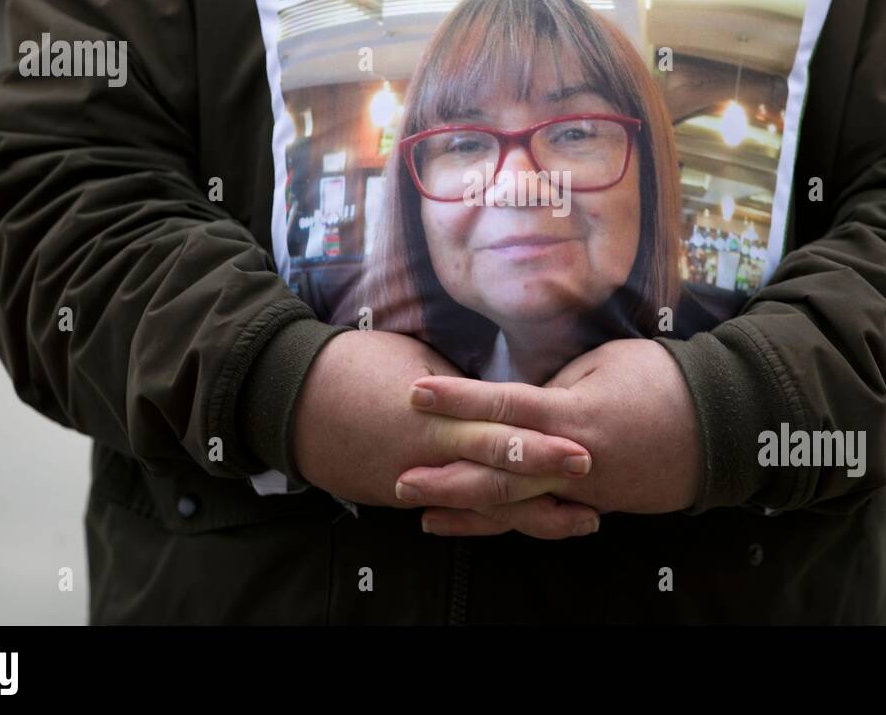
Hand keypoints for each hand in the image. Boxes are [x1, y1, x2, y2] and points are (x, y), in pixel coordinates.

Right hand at [293, 330, 596, 530]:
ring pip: (482, 506)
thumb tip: (494, 402)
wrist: (290, 397)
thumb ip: (460, 392)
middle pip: (500, 480)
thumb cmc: (354, 364)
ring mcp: (414, 482)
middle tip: (596, 496)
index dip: (544, 447)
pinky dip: (488, 519)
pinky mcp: (398, 496)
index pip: (501, 434)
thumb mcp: (417, 364)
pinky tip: (520, 522)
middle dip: (549, 489)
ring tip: (578, 521)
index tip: (584, 451)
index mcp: (437, 416)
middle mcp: (431, 456)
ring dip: (531, 515)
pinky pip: (453, 510)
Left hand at [399, 338, 701, 535]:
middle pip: (499, 474)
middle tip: (400, 476)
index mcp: (573, 416)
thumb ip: (558, 385)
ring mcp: (584, 491)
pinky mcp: (596, 504)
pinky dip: (507, 521)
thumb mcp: (607, 364)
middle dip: (448, 476)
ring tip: (423, 512)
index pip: (504, 406)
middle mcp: (572, 461)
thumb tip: (522, 399)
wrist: (722, 427)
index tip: (414, 392)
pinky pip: (543, 516)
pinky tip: (478, 525)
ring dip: (468, 510)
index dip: (457, 400)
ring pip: (517, 506)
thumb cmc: (665, 381)